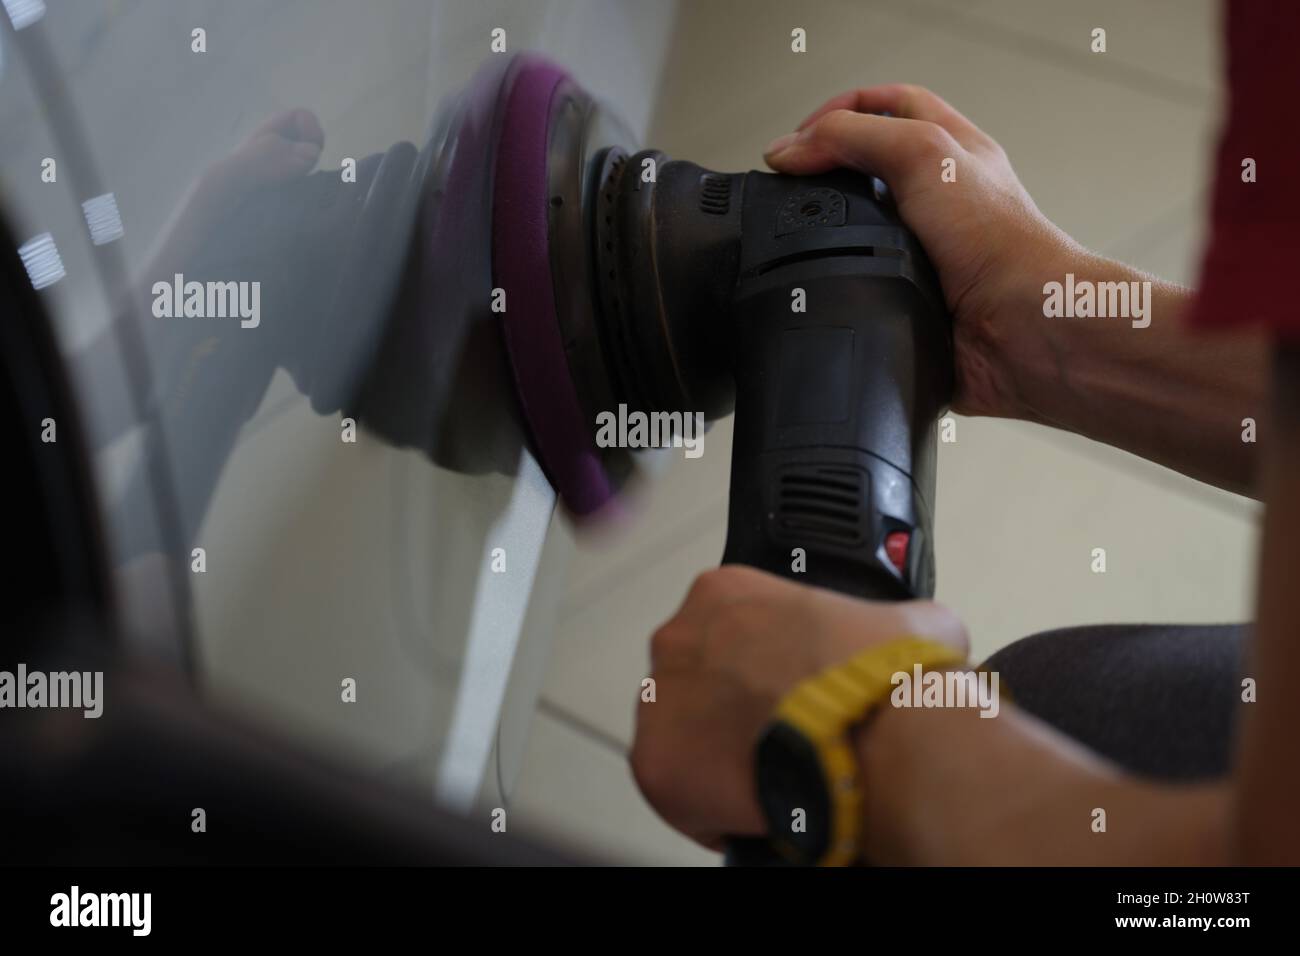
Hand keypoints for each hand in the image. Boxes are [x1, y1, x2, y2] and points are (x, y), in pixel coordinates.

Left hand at [629, 566, 967, 850]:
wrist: (876, 735)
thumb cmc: (885, 677)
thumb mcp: (905, 620)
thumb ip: (891, 619)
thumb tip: (918, 632)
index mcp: (725, 592)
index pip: (729, 631)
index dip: (761, 668)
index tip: (790, 695)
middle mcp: (679, 637)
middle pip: (697, 682)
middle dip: (733, 709)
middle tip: (783, 737)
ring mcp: (660, 701)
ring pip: (684, 737)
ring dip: (720, 756)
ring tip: (774, 776)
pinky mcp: (655, 765)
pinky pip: (679, 795)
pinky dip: (714, 809)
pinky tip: (759, 809)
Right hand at [764, 85, 1077, 419]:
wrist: (1020, 328)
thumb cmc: (1001, 243)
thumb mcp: (922, 156)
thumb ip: (855, 139)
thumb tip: (792, 149)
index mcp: (951, 150)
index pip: (887, 107)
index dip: (838, 112)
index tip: (796, 140)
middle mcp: (940, 197)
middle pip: (869, 165)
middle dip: (828, 170)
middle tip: (795, 183)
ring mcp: (927, 249)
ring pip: (863, 229)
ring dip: (834, 232)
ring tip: (807, 231)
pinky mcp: (914, 297)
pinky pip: (865, 284)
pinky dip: (843, 283)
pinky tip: (831, 282)